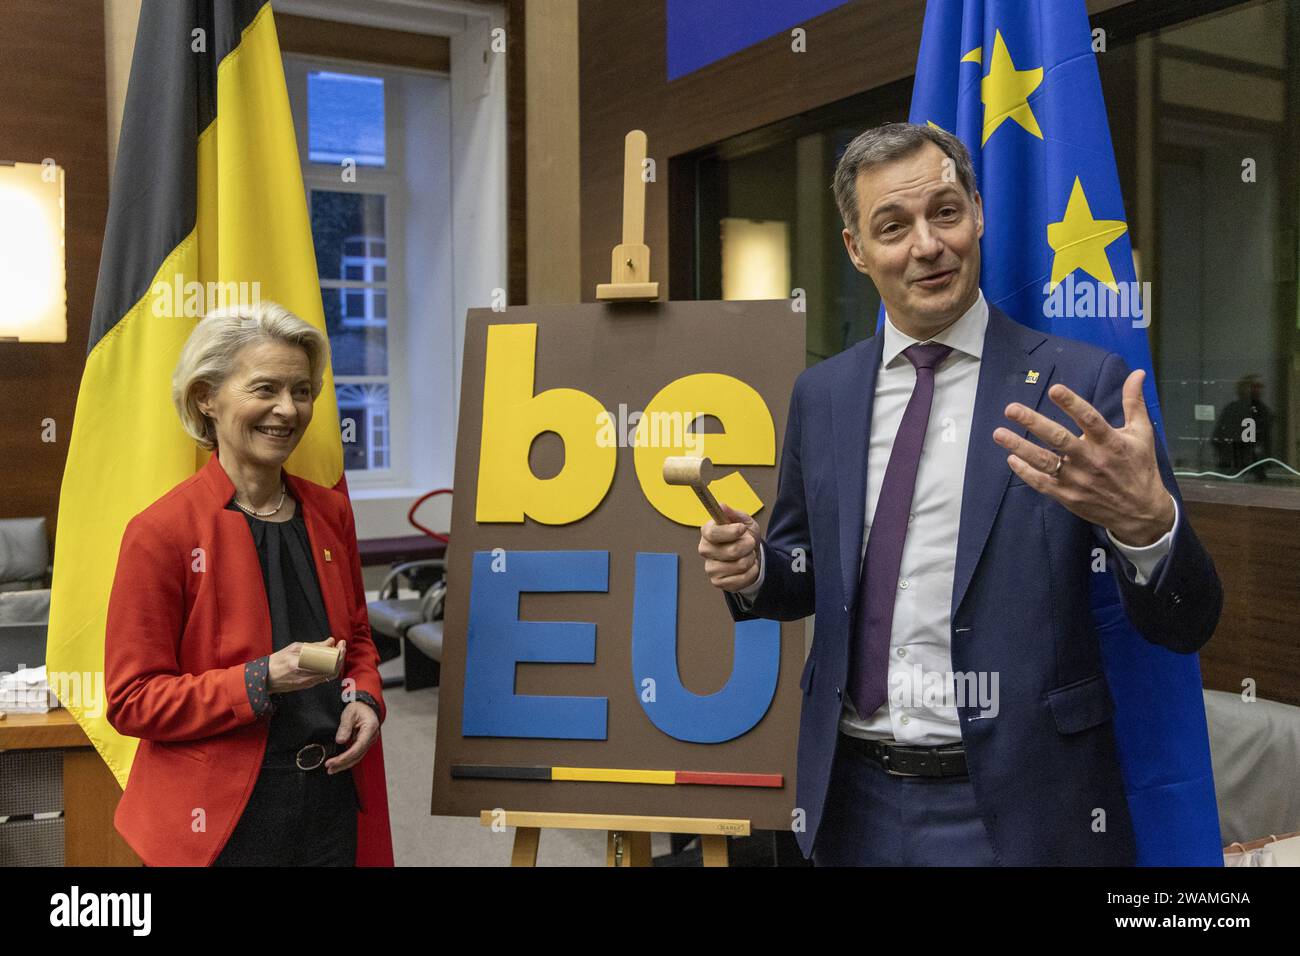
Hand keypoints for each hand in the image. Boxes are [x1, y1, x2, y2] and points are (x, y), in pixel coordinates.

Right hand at [267, 637, 346, 693]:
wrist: (266, 678)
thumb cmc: (277, 661)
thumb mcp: (293, 648)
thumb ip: (313, 645)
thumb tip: (330, 641)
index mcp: (299, 664)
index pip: (326, 660)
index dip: (337, 652)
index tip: (341, 643)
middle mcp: (305, 675)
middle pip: (332, 668)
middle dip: (341, 656)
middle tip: (342, 646)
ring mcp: (307, 682)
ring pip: (330, 674)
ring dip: (337, 662)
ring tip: (338, 651)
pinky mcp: (308, 686)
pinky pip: (324, 677)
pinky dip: (331, 668)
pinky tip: (331, 660)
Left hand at [325, 701, 378, 774]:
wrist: (365, 706)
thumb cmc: (359, 708)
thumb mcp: (349, 713)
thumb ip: (345, 727)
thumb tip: (340, 741)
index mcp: (370, 729)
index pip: (358, 747)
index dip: (345, 756)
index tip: (333, 761)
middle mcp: (371, 738)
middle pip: (358, 755)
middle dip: (343, 763)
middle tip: (329, 767)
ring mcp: (368, 742)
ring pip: (357, 757)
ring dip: (344, 764)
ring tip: (331, 769)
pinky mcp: (363, 744)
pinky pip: (356, 754)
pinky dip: (347, 760)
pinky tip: (338, 764)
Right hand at [698, 503, 761, 591]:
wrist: (751, 555)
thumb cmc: (744, 536)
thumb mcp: (744, 521)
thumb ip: (734, 514)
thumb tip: (722, 505)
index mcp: (707, 532)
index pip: (713, 533)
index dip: (730, 532)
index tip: (742, 529)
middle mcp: (705, 550)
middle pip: (731, 551)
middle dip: (748, 546)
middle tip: (749, 542)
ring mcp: (710, 568)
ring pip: (739, 565)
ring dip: (750, 559)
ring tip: (748, 555)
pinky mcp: (717, 582)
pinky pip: (741, 579)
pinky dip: (751, 571)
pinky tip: (748, 567)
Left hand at [994, 368, 1174, 545]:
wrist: (1140, 512)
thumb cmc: (1139, 467)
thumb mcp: (1142, 433)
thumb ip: (1134, 402)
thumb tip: (1137, 372)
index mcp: (1110, 442)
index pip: (1089, 419)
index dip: (1071, 404)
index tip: (1054, 389)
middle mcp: (1091, 460)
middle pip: (1059, 439)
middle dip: (1033, 423)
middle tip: (1011, 409)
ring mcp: (1077, 480)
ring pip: (1044, 462)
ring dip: (1019, 447)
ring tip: (998, 433)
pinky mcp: (1068, 496)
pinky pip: (1041, 483)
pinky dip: (1025, 471)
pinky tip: (1011, 458)